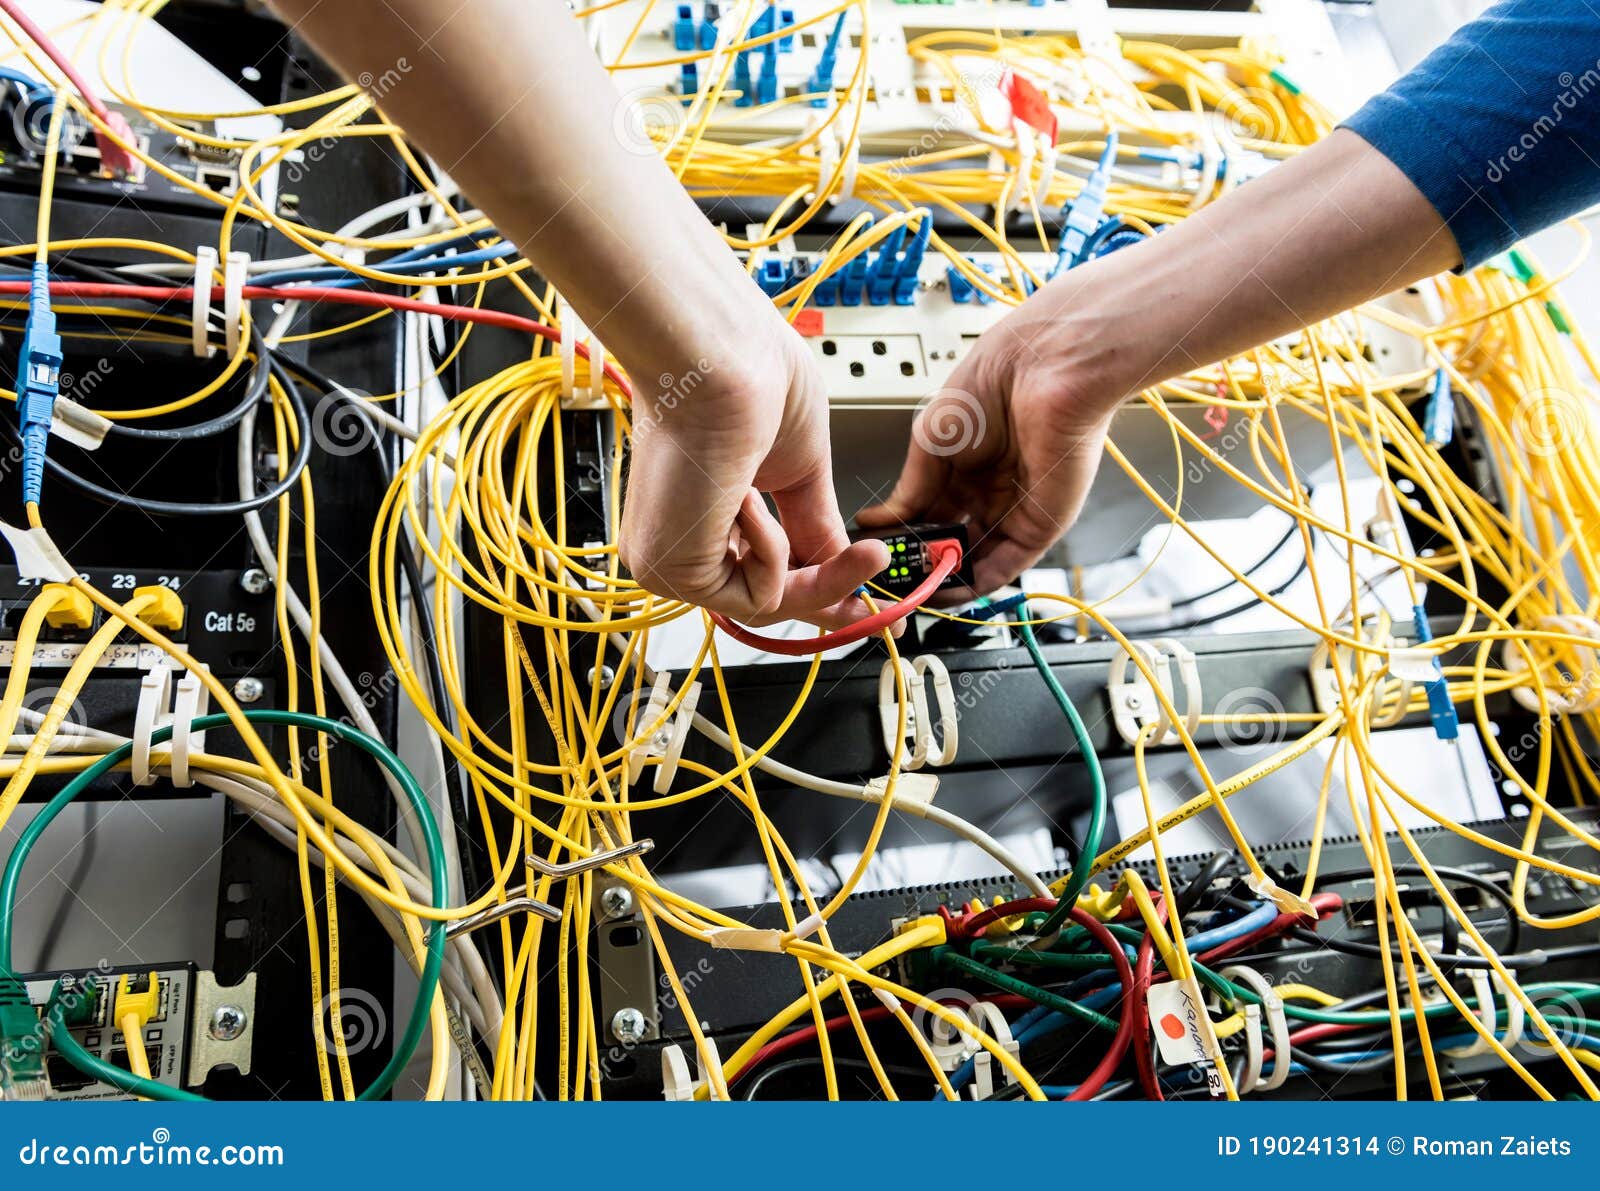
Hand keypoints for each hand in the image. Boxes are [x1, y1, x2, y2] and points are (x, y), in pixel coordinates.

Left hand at [620, 321, 888, 626]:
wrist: (722, 358)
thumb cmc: (749, 377)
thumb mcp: (800, 469)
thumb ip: (814, 523)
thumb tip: (838, 561)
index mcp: (700, 510)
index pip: (759, 576)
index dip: (815, 591)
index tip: (859, 604)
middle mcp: (677, 538)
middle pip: (766, 598)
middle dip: (827, 585)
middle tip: (871, 562)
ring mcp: (668, 559)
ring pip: (766, 602)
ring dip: (794, 552)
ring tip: (771, 495)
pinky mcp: (670, 571)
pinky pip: (757, 595)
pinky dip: (772, 551)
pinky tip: (746, 497)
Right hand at [857, 294, 1119, 597]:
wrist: (1039, 372)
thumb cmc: (989, 387)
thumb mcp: (928, 444)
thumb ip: (908, 492)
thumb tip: (877, 522)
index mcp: (962, 471)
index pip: (929, 521)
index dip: (904, 543)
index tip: (878, 559)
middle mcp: (988, 495)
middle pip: (950, 547)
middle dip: (920, 567)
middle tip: (890, 581)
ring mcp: (1013, 514)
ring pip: (973, 564)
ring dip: (942, 581)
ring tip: (908, 589)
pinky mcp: (1039, 528)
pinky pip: (1003, 567)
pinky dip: (972, 585)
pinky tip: (942, 590)